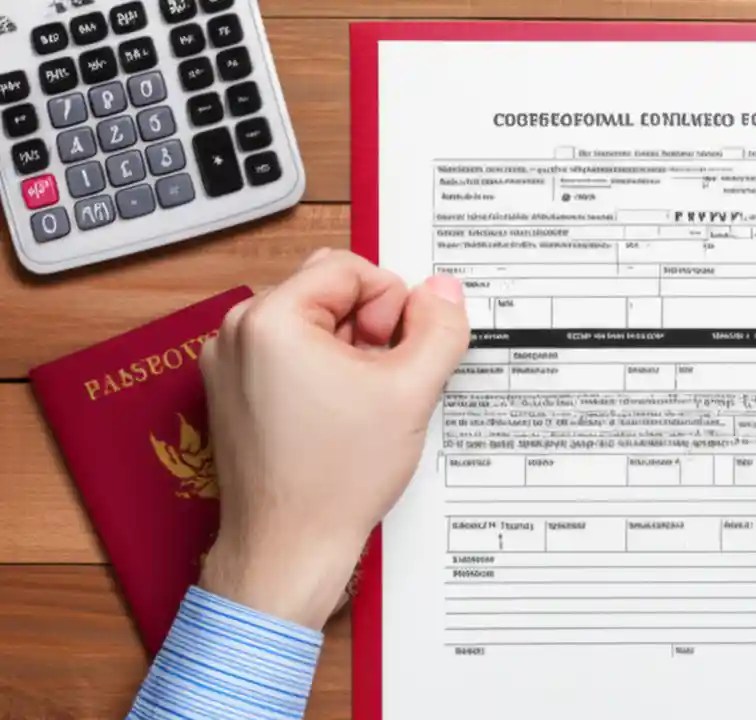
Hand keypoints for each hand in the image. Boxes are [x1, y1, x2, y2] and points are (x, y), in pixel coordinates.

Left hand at [197, 249, 469, 628]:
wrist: (286, 551)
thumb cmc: (334, 479)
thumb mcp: (411, 393)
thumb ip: (439, 329)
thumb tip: (444, 291)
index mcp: (271, 319)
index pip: (351, 268)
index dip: (391, 304)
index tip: (398, 353)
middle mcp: (237, 332)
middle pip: (328, 292)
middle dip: (369, 327)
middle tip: (384, 380)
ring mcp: (228, 364)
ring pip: (311, 326)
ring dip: (350, 352)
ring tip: (363, 405)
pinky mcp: (231, 394)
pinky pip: (288, 357)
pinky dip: (323, 374)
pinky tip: (340, 418)